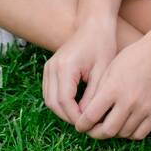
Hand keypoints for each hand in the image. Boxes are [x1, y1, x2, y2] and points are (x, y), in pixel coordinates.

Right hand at [42, 14, 116, 130]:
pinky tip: (75, 107)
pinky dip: (60, 103)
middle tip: (85, 124)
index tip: (89, 124)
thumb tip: (87, 117)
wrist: (93, 26)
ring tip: (81, 117)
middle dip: (68, 116)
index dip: (75, 116)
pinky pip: (49, 92)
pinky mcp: (49, 69)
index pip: (64, 100)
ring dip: (63, 112)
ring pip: (49, 100)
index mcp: (66, 67)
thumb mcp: (102, 71)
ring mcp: (48, 68)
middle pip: (53, 102)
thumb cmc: (102, 45)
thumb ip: (94, 95)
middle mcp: (52, 67)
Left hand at [75, 36, 150, 140]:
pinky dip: (129, 134)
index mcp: (113, 89)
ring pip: (122, 134)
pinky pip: (139, 134)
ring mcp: (143, 109)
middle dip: (95, 133)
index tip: (80, 125)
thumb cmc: (133, 58)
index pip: (90, 116)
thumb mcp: (110, 69)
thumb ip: (98, 93)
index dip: (82, 125)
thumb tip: (87, 113)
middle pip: (107, 131)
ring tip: (108, 125)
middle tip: (92, 130)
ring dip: (113, 133)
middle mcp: (128, 101)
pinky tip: (124, 126)